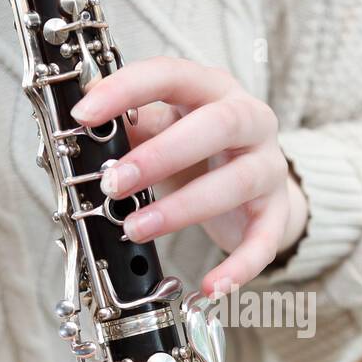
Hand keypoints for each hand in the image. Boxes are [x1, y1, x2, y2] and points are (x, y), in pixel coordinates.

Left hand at [70, 56, 308, 295]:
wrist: (254, 183)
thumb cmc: (198, 149)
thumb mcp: (162, 129)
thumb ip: (129, 127)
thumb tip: (84, 134)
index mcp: (212, 89)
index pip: (173, 75)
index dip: (127, 89)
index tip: (85, 116)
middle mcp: (250, 119)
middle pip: (216, 126)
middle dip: (161, 155)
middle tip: (114, 183)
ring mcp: (269, 166)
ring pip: (237, 182)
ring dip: (183, 208)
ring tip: (136, 229)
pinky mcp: (277, 212)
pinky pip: (265, 240)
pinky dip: (239, 266)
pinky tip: (209, 286)